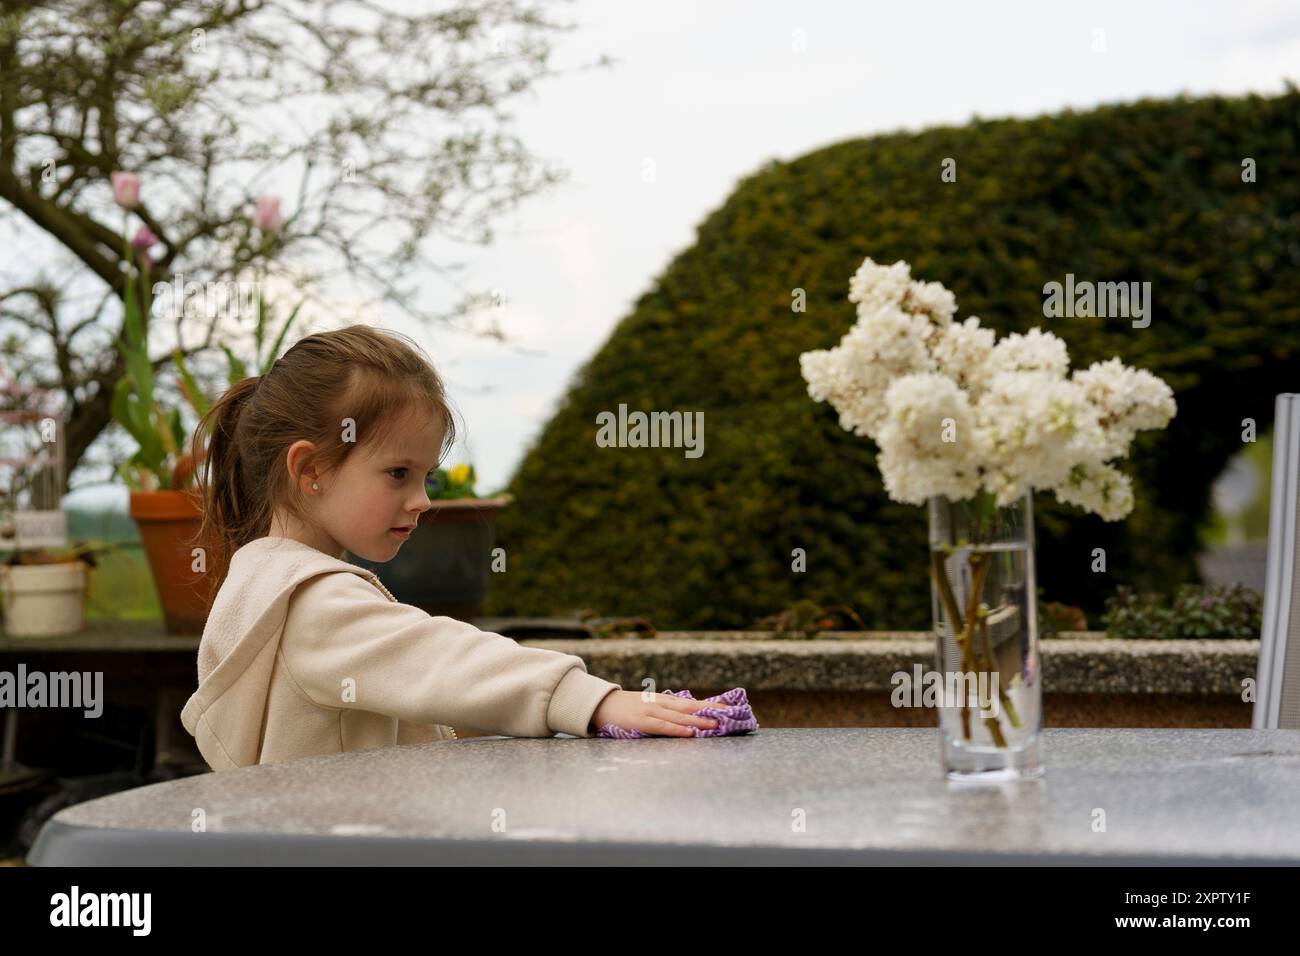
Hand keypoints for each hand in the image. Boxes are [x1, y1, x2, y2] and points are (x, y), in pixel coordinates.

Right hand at [590, 690, 719, 736]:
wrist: (602, 704)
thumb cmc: (627, 708)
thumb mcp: (649, 706)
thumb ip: (666, 711)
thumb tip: (686, 719)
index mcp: (665, 700)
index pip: (693, 702)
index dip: (712, 705)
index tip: (731, 708)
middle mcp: (662, 703)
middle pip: (691, 707)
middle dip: (712, 711)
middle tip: (732, 714)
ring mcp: (652, 711)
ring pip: (680, 717)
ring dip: (698, 721)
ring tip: (716, 725)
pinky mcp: (642, 722)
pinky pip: (663, 726)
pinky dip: (677, 729)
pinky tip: (689, 733)